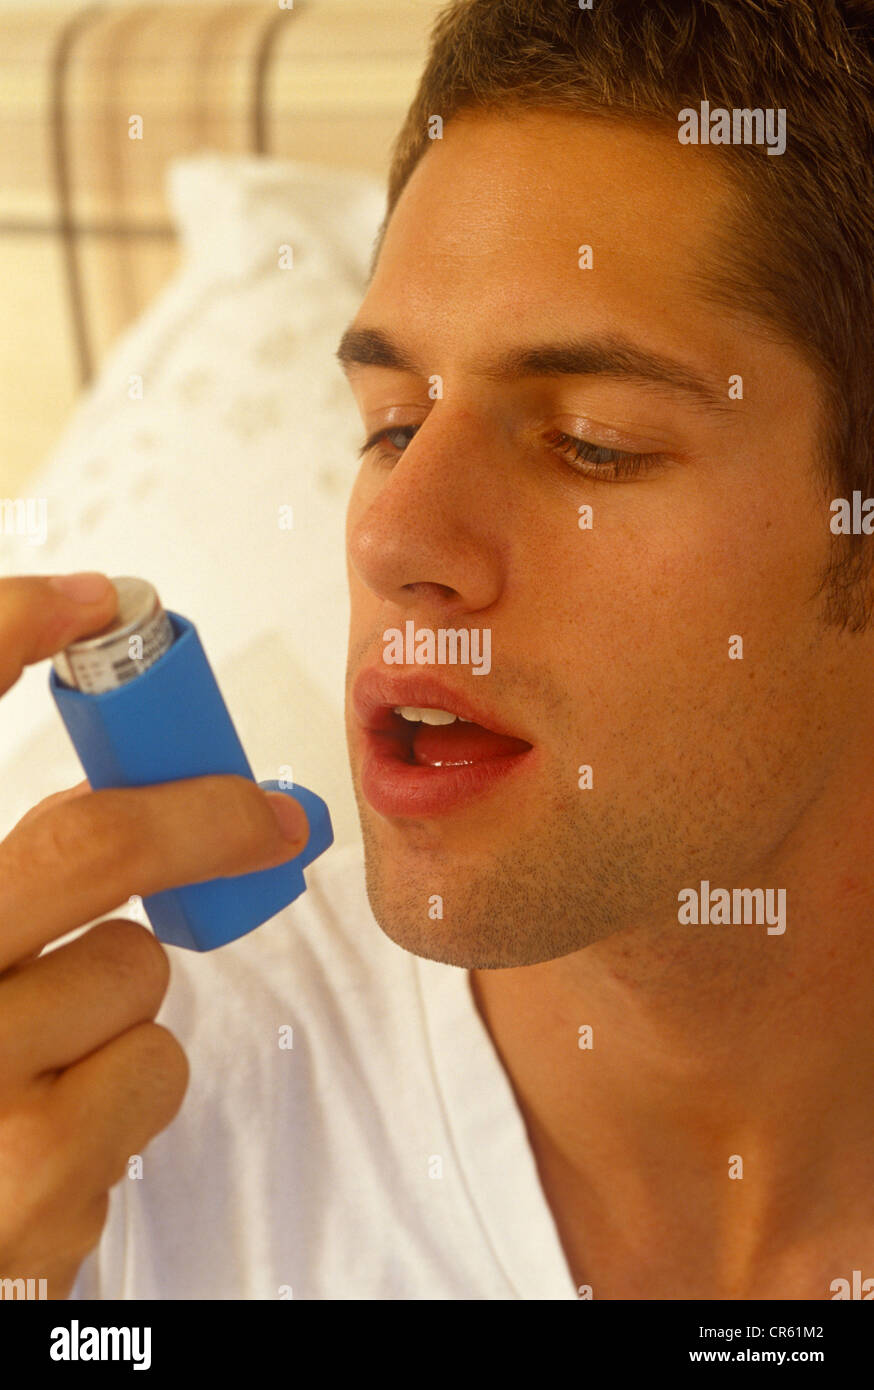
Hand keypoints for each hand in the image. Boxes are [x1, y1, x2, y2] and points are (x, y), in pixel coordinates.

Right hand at [0, 574, 307, 1296]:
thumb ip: (10, 885)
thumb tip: (125, 800)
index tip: (88, 597)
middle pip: (89, 845)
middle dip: (205, 819)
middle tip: (276, 815)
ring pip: (134, 973)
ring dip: (121, 999)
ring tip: (50, 1054)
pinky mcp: (25, 1187)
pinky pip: (151, 1073)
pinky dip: (129, 1092)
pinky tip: (56, 1135)